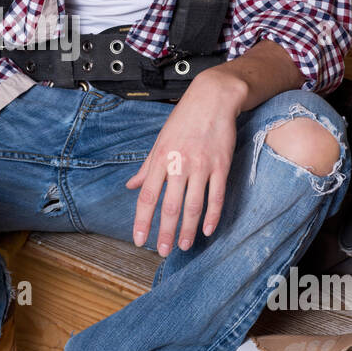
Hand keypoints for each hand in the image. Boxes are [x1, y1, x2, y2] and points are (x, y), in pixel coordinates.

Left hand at [125, 73, 243, 255]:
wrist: (212, 98)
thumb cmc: (184, 119)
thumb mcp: (159, 141)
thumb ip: (146, 167)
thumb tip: (131, 185)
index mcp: (160, 159)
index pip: (147, 196)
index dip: (142, 221)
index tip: (139, 240)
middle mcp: (179, 164)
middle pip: (169, 206)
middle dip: (164, 232)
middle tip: (163, 252)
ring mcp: (201, 166)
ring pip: (193, 205)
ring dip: (187, 229)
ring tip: (183, 245)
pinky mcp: (221, 165)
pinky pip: (216, 196)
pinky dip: (212, 216)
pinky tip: (208, 230)